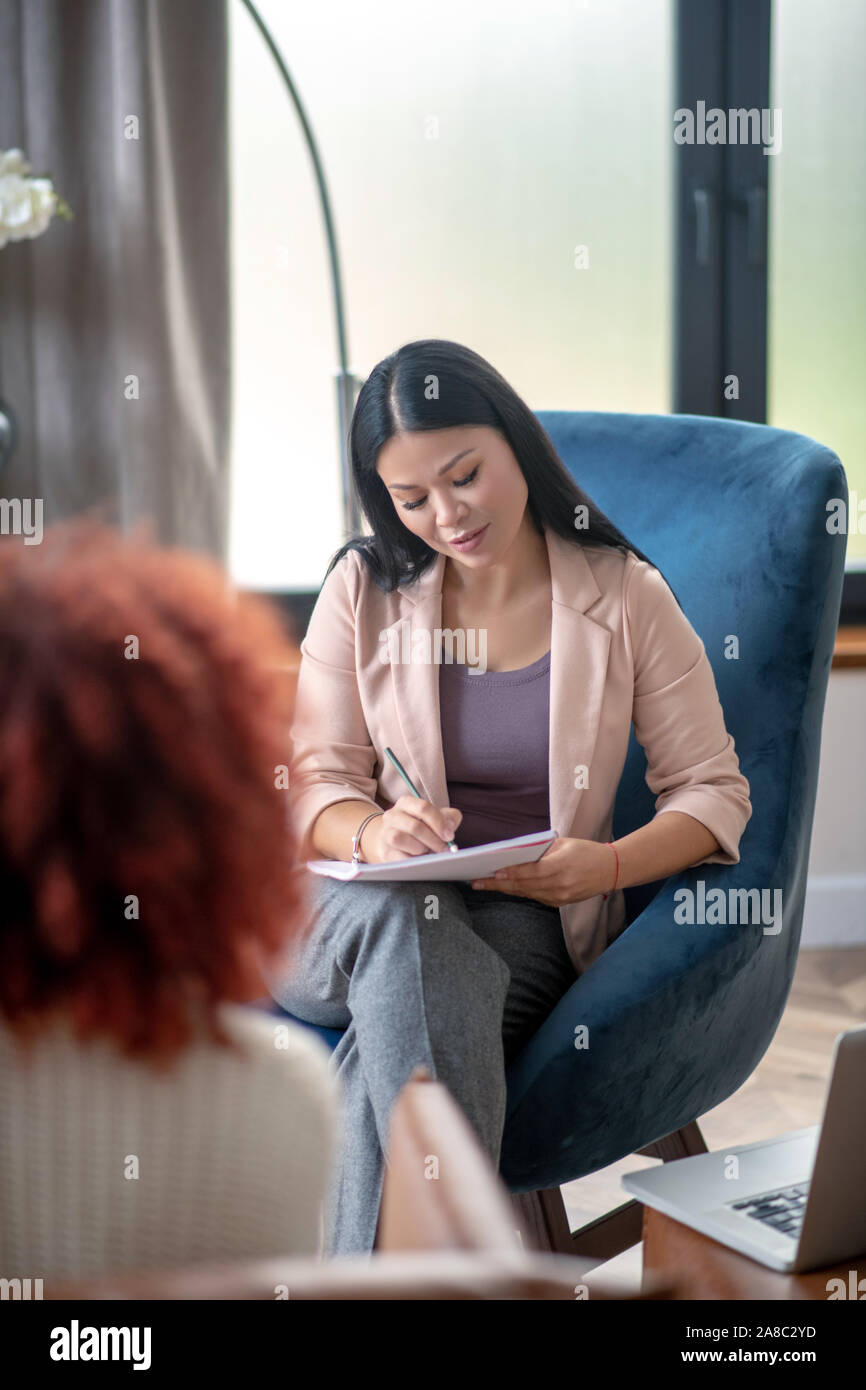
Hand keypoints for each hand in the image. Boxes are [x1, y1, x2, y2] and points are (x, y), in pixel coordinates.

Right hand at [363, 796, 461, 861]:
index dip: (439, 822)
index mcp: (406, 803)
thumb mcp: (436, 818)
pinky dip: (413, 860)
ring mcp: (386, 833)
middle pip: (414, 826)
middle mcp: (392, 815)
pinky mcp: (385, 851)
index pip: (423, 808)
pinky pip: (397, 857)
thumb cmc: (420, 828)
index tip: (450, 836)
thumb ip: (449, 818)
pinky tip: (421, 860)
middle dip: (434, 840)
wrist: (394, 841)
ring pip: (400, 839)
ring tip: (427, 852)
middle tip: (444, 849)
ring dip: (420, 848)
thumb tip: (450, 827)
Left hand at [470, 837, 615, 905]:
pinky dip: (519, 891)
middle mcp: (560, 885)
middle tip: (477, 882)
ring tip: (485, 885)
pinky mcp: (560, 902)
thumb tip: (514, 854)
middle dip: (498, 884)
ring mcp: (560, 896)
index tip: (492, 872)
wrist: (609, 870)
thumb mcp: (563, 844)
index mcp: (561, 866)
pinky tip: (505, 887)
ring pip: (526, 893)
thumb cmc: (585, 851)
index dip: (510, 873)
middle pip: (523, 885)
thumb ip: (540, 850)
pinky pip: (535, 897)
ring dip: (505, 889)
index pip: (530, 871)